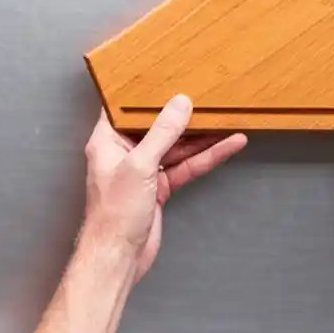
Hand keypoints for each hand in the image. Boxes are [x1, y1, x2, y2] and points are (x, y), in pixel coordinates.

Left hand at [82, 95, 247, 280]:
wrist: (119, 256)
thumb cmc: (114, 213)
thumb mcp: (140, 165)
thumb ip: (162, 134)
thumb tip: (179, 104)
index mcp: (107, 141)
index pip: (124, 109)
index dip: (142, 93)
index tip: (165, 76)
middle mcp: (125, 153)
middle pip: (156, 127)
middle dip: (181, 114)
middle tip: (205, 95)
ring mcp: (144, 171)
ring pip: (176, 147)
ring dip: (201, 137)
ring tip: (226, 119)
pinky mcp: (159, 188)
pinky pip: (185, 167)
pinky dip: (205, 158)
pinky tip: (226, 147)